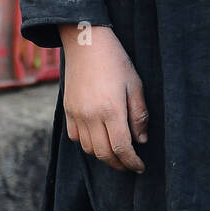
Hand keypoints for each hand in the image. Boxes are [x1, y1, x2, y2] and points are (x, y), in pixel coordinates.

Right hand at [59, 24, 147, 172]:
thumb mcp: (135, 85)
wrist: (87, 43)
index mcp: (111, 110)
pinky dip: (87, 144)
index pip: (121, 148)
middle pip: (103, 154)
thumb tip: (141, 140)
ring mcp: (77, 114)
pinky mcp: (68, 110)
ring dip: (103, 155)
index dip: (132, 162)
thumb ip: (139, 115)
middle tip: (130, 164)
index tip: (140, 167)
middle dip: (119, 164)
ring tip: (116, 152)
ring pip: (88, 149)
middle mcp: (91, 116)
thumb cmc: (116, 61)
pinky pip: (75, 137)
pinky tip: (98, 138)